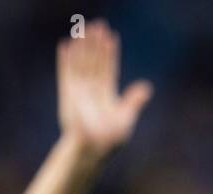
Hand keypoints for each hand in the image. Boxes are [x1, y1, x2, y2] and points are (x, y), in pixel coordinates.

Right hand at [57, 20, 152, 158]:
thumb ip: (134, 100)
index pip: (109, 68)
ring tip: (82, 29)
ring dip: (82, 46)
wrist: (93, 147)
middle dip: (96, 44)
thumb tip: (147, 87)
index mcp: (107, 94)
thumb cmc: (111, 138)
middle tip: (98, 25)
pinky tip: (66, 45)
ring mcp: (80, 90)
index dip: (110, 53)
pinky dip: (65, 59)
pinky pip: (66, 72)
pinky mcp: (68, 93)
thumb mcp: (126, 117)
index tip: (111, 37)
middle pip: (94, 61)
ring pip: (81, 63)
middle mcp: (93, 89)